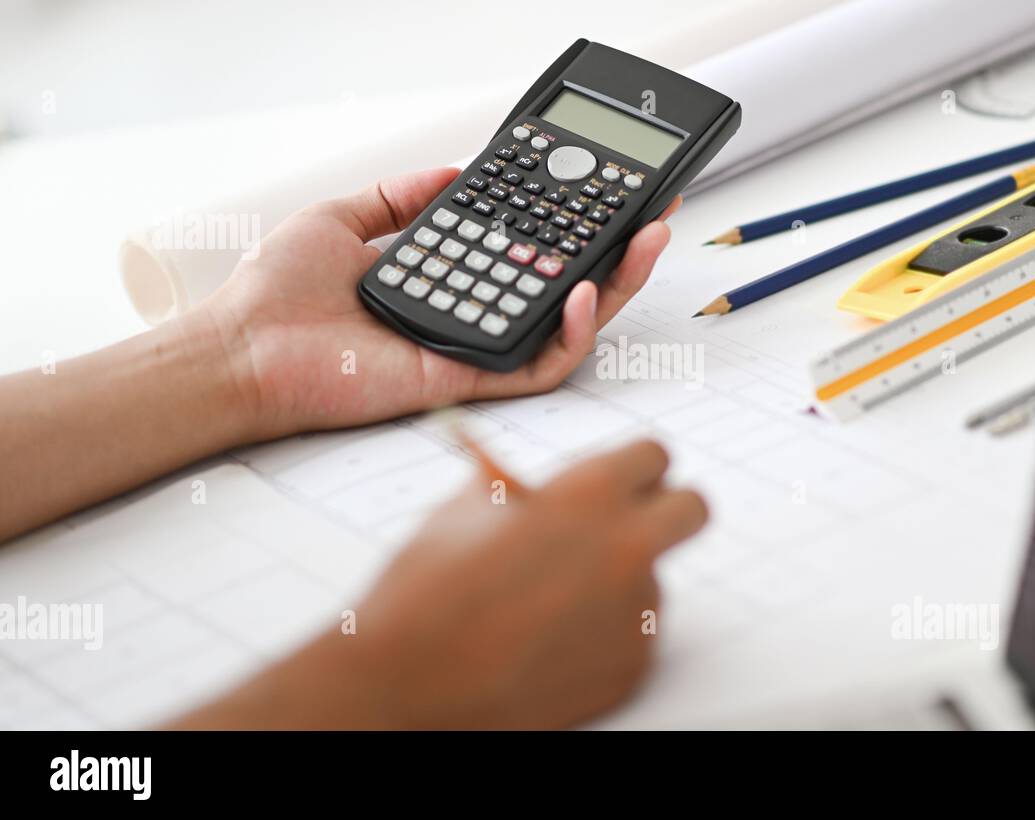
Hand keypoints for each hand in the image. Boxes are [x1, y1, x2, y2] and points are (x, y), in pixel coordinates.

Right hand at [173, 439, 708, 728]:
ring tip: (548, 603)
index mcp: (587, 495)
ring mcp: (634, 613)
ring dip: (619, 580)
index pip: (653, 456)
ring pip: (653, 578)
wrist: (405, 686)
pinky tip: (548, 641)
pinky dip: (604, 633)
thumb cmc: (424, 596)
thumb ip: (524, 492)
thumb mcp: (467, 511)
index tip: (625, 479)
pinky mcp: (631, 666)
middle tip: (631, 523)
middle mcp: (626, 548)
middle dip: (666, 510)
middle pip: (692, 509)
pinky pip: (634, 634)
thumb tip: (542, 492)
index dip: (633, 467)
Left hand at [200, 168, 678, 438]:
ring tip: (643, 243)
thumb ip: (401, 196)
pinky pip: (540, 365)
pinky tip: (584, 290)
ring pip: (567, 329)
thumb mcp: (344, 218)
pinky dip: (572, 333)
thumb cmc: (277, 295)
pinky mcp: (469, 379)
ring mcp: (474, 349)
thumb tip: (452, 172)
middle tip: (652, 217)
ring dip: (615, 289)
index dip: (571, 230)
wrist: (243, 349)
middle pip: (563, 290)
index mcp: (447, 281)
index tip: (605, 197)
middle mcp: (469, 316)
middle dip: (617, 256)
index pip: (526, 255)